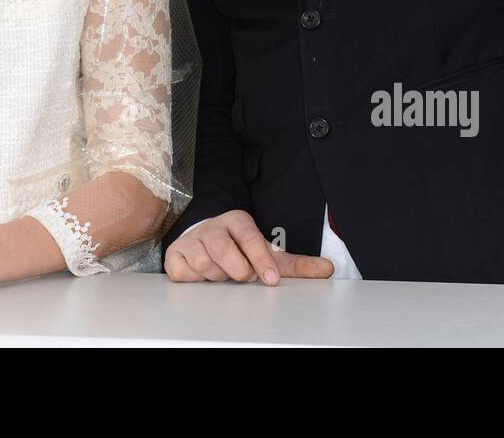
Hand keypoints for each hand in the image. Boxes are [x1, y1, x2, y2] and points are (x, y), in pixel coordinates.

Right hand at [164, 209, 334, 284]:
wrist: (204, 242)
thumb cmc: (240, 251)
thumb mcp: (268, 255)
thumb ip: (296, 264)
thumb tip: (328, 270)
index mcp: (238, 221)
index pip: (249, 237)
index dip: (260, 259)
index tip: (271, 280)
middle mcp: (213, 227)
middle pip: (223, 250)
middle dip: (237, 269)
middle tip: (242, 277)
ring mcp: (191, 240)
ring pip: (204, 264)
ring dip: (218, 277)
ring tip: (224, 276)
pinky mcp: (175, 255)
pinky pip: (185, 273)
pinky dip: (196, 280)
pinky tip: (203, 277)